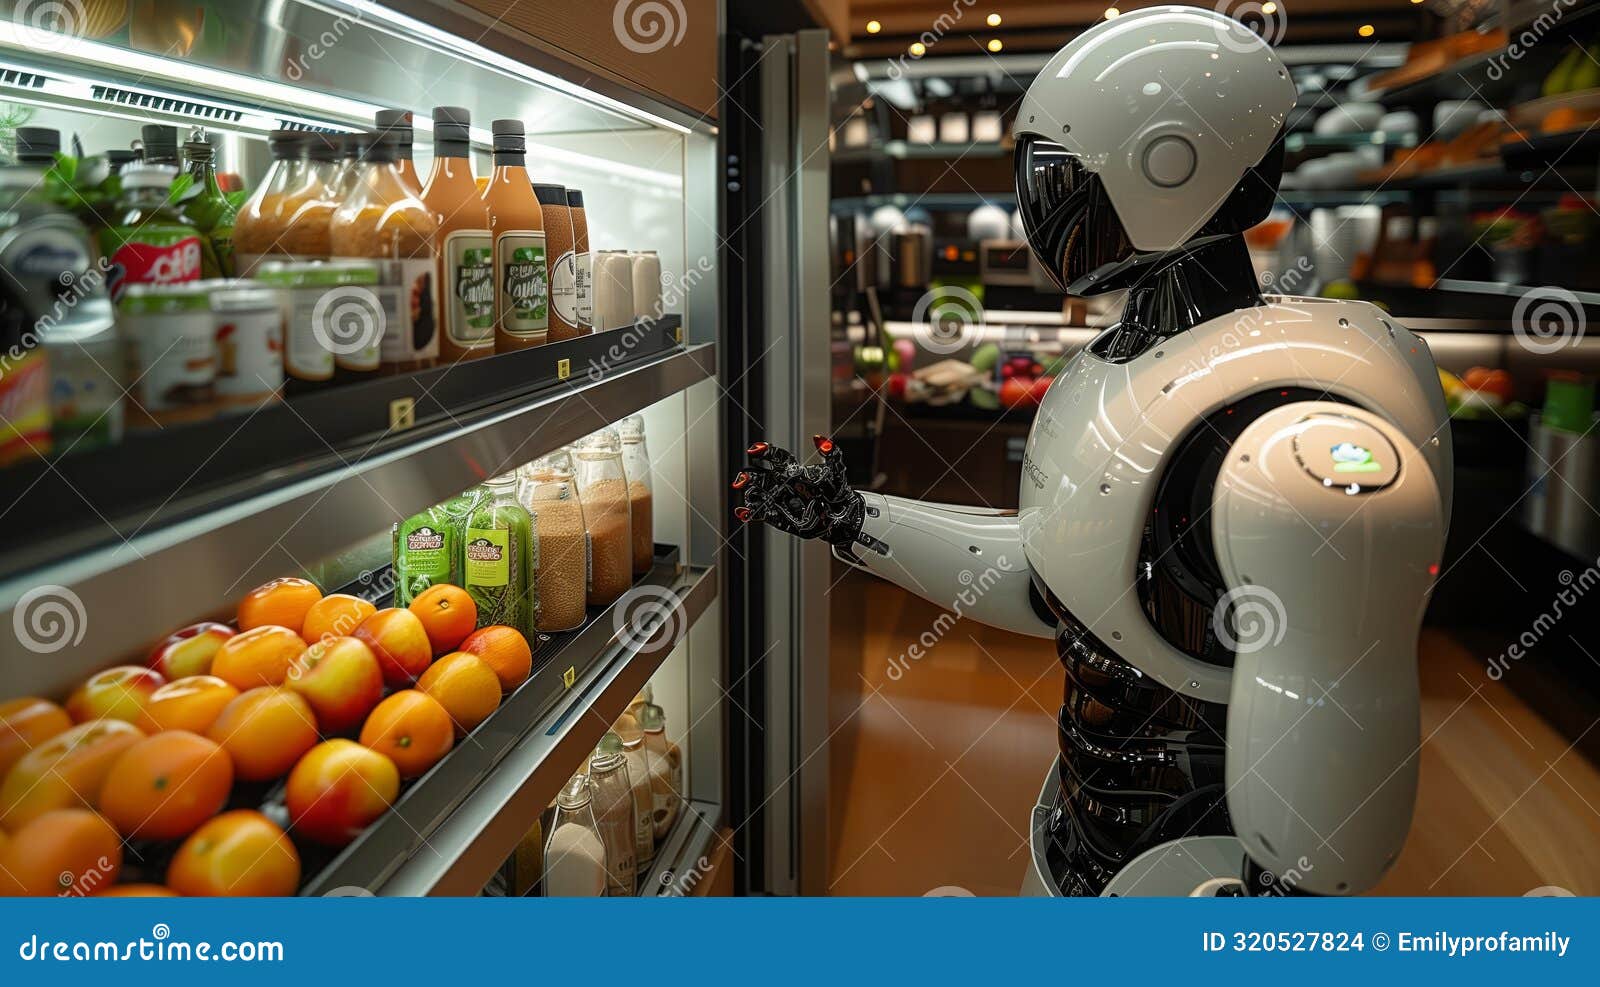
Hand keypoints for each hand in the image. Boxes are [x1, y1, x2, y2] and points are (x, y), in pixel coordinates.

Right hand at [732, 435, 864, 548]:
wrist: (840, 516)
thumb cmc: (836, 490)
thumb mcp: (836, 471)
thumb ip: (830, 454)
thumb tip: (819, 439)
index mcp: (791, 469)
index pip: (774, 457)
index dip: (764, 452)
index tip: (755, 450)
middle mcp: (780, 483)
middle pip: (759, 475)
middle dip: (748, 474)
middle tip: (744, 476)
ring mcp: (778, 499)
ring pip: (756, 493)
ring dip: (748, 492)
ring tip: (744, 493)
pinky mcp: (778, 517)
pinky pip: (761, 513)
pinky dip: (750, 512)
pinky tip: (743, 512)